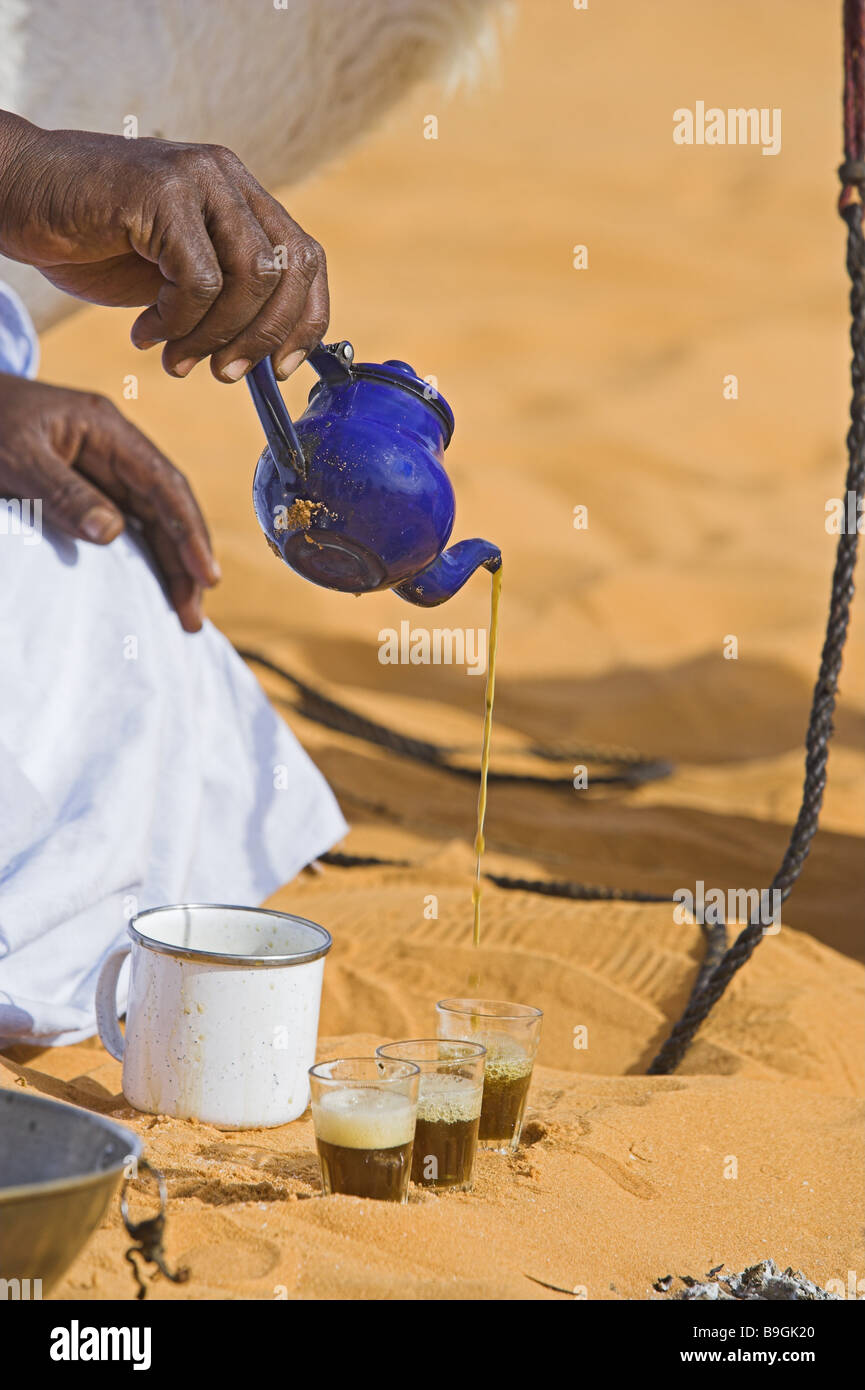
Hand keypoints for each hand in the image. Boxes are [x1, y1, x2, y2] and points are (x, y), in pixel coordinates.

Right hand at [0, 113, 327, 382]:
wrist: (18, 196)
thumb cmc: (92, 241)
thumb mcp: (174, 276)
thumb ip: (223, 300)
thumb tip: (270, 357)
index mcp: (239, 194)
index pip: (304, 258)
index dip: (306, 320)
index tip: (284, 370)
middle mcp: (225, 177)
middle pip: (287, 268)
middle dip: (264, 337)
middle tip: (227, 375)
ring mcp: (196, 178)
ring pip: (249, 277)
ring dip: (217, 336)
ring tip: (177, 359)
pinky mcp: (161, 193)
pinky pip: (199, 280)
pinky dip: (179, 321)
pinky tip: (148, 331)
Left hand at [0, 373, 218, 630]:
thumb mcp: (16, 456)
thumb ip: (62, 492)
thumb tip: (111, 533)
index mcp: (106, 430)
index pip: (163, 485)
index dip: (189, 533)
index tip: (206, 577)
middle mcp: (114, 449)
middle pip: (166, 509)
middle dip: (186, 561)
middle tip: (192, 615)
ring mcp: (102, 469)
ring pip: (151, 521)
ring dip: (170, 566)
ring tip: (183, 612)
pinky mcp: (87, 488)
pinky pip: (127, 524)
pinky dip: (144, 557)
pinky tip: (153, 585)